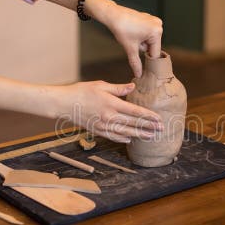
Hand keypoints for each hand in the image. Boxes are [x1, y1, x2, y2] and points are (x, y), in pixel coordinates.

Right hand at [47, 81, 162, 143]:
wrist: (63, 103)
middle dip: (148, 127)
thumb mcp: (101, 85)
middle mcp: (109, 116)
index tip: (159, 119)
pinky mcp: (97, 130)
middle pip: (133, 123)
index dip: (148, 116)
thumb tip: (133, 86)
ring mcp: (103, 125)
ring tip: (150, 137)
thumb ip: (118, 88)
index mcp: (111, 103)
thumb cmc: (81, 91)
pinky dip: (123, 138)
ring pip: (125, 132)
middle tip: (161, 130)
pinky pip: (113, 136)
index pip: (135, 111)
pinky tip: (131, 139)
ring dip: (139, 134)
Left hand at [106, 4, 162, 77]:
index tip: (142, 62)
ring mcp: (154, 21)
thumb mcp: (130, 48)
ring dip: (142, 42)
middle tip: (133, 42)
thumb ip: (136, 63)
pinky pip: (148, 33)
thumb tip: (139, 75)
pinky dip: (141, 35)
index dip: (147, 59)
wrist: (113, 15)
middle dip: (143, 48)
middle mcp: (159, 25)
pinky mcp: (150, 19)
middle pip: (153, 46)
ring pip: (150, 40)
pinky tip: (133, 31)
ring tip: (132, 36)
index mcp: (156, 32)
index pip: (155, 53)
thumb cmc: (122, 28)